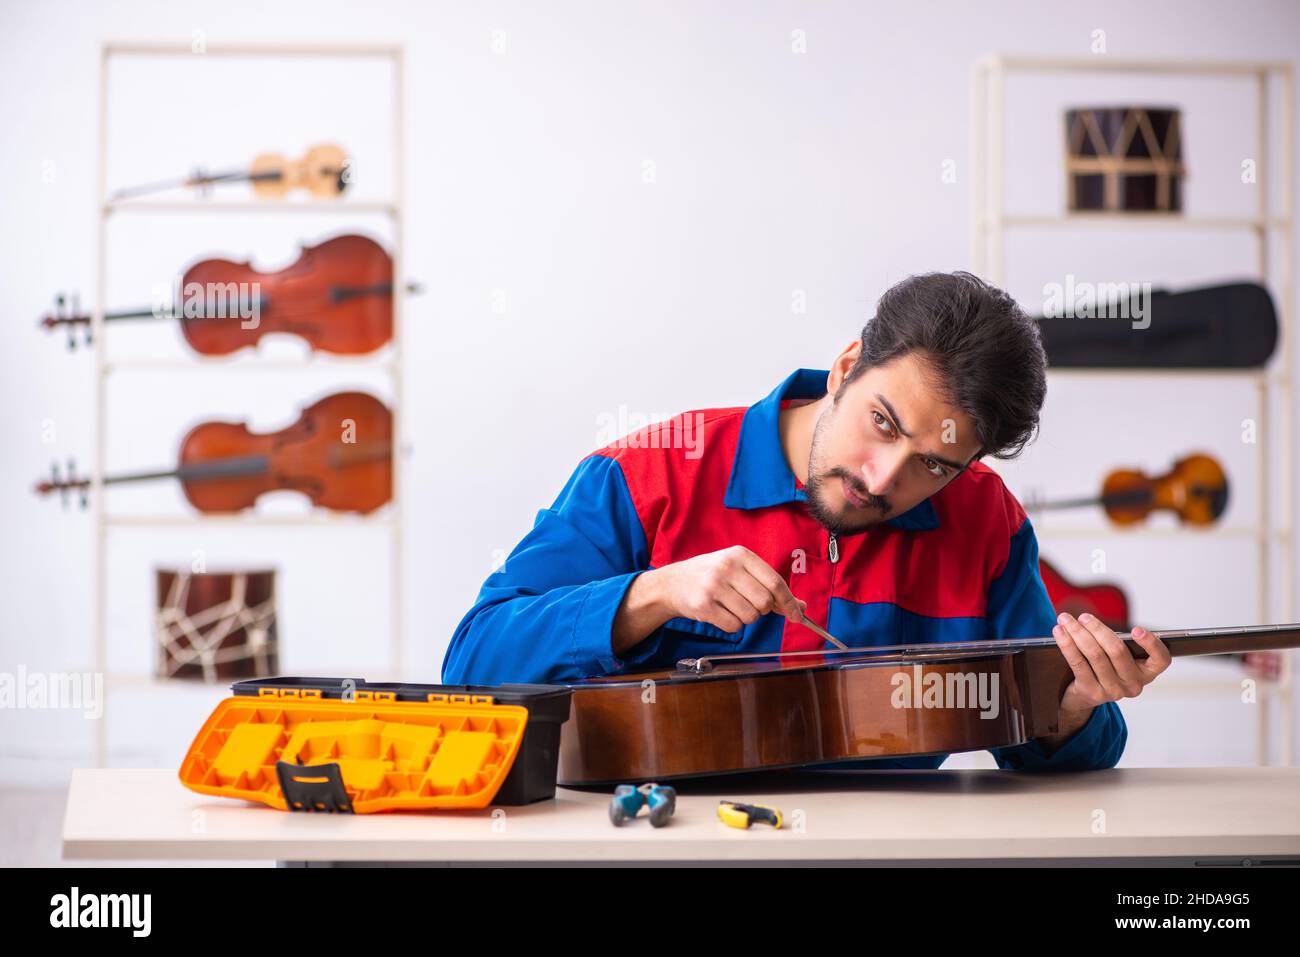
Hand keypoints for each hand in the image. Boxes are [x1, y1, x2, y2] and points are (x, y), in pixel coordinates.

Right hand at [657, 545, 805, 633]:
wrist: (672, 583)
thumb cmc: (711, 576)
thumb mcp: (739, 571)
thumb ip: (769, 587)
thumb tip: (800, 607)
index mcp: (740, 554)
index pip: (775, 581)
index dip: (789, 601)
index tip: (797, 615)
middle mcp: (727, 567)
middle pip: (765, 601)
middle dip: (763, 609)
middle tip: (751, 604)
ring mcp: (713, 586)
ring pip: (751, 615)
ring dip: (747, 617)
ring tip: (732, 607)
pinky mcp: (703, 605)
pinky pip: (734, 626)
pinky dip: (733, 625)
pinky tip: (721, 613)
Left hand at [1047, 612, 1171, 743]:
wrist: (1083, 697)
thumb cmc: (1105, 668)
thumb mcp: (1118, 658)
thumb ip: (1116, 643)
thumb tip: (1092, 622)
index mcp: (1147, 672)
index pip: (1161, 659)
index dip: (1151, 644)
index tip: (1136, 629)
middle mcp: (1133, 684)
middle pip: (1117, 650)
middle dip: (1097, 629)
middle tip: (1083, 616)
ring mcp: (1113, 691)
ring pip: (1095, 654)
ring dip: (1078, 633)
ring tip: (1065, 619)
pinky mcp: (1091, 692)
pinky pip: (1078, 663)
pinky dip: (1067, 644)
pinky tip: (1059, 632)